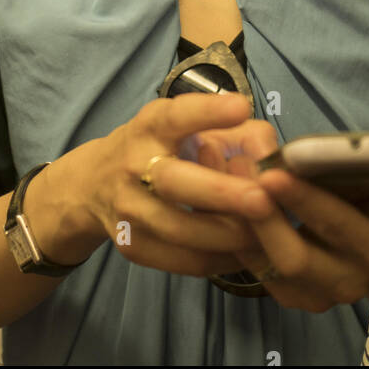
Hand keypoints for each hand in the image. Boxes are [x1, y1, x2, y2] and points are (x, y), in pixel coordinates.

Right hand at [69, 93, 276, 276]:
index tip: (242, 107)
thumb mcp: (188, 125)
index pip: (176, 116)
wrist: (95, 183)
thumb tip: (273, 160)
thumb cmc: (160, 147)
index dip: (208, 112)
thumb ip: (234, 132)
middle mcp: (133, 164)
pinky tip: (244, 252)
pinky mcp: (131, 246)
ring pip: (179, 230)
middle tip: (263, 200)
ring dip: (226, 235)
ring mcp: (128, 208)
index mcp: (151, 126)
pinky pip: (181, 261)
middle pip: (174, 182)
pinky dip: (218, 260)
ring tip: (264, 233)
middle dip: (220, 192)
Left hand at [214, 137, 368, 310]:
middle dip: (264, 216)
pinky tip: (215, 191)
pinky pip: (254, 268)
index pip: (339, 227)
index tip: (277, 169)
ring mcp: (315, 295)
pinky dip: (232, 232)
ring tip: (217, 170)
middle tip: (236, 172)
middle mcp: (347, 282)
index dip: (307, 201)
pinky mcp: (290, 296)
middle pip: (296, 257)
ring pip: (267, 264)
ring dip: (238, 219)